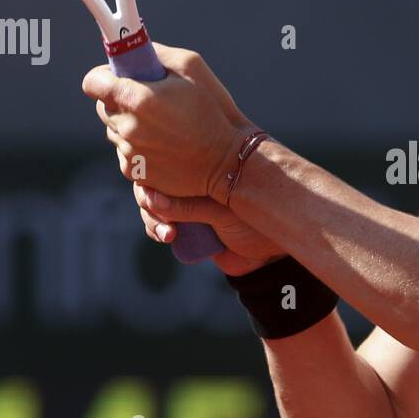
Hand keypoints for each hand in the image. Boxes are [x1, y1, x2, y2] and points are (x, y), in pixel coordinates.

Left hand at [81, 43, 254, 199]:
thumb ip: (157, 53)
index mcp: (137, 98)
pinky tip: (164, 145)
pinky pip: (125, 152)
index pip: (92, 82)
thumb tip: (137, 53)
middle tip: (150, 101)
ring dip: (130, 124)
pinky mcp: (135, 173)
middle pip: (102, 106)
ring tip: (163, 126)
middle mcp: (128, 127)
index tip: (118, 77)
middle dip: (120, 100)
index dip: (104, 76)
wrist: (229, 161)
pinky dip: (138, 147)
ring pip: (114, 130)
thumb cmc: (215, 111)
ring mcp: (130, 153)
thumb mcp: (192, 67)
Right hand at [134, 182, 285, 275]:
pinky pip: (163, 227)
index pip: (168, 164)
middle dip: (149, 201)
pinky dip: (159, 231)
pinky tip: (166, 235)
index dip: (151, 176)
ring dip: (153, 219)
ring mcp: (189, 207)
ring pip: (156, 208)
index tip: (147, 189)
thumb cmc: (254, 222)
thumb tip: (150, 199)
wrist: (271, 253)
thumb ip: (188, 206)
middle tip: (153, 210)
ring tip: (167, 232)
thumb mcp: (220, 211)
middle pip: (156, 185)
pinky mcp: (188, 229)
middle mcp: (194, 184)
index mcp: (204, 170)